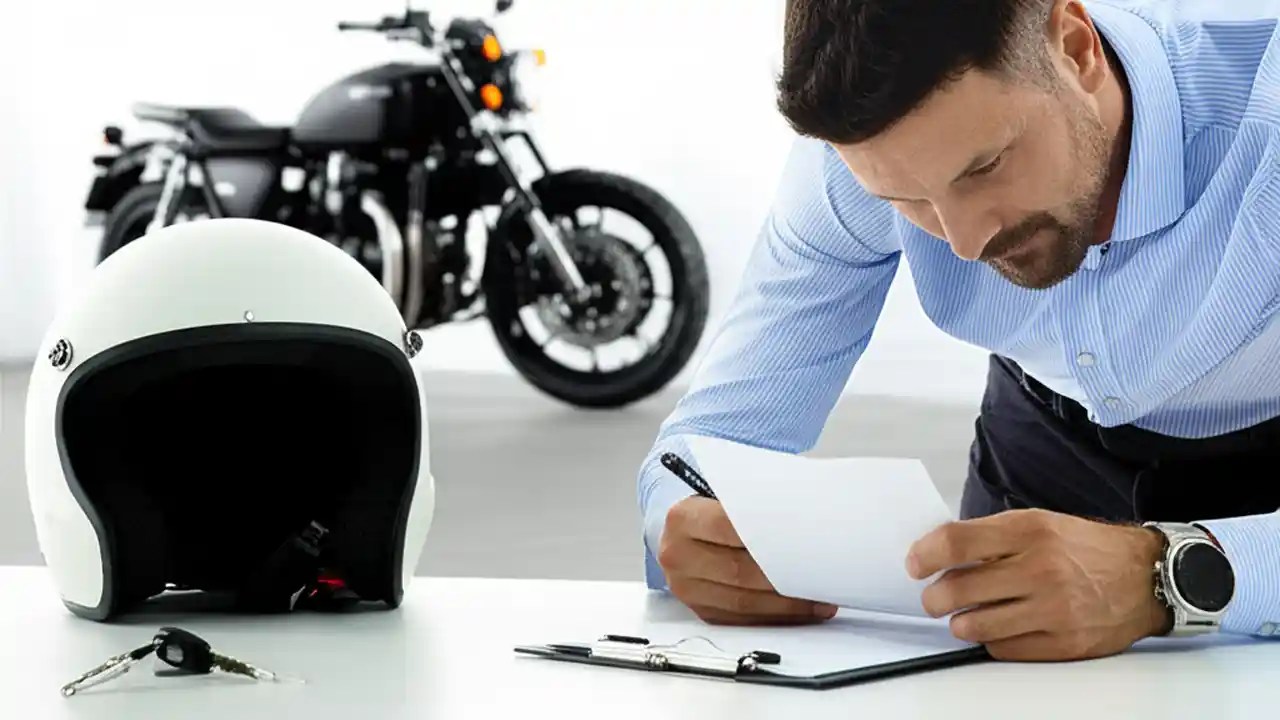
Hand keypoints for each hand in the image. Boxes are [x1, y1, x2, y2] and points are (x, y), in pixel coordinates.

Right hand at [658, 496, 838, 624]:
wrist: (688, 529)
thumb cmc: (718, 508)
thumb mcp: (729, 493)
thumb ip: (757, 499)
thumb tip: (809, 505)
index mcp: (682, 518)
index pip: (729, 526)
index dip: (768, 535)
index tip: (806, 541)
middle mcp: (677, 555)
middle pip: (739, 571)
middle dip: (785, 577)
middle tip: (822, 576)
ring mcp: (685, 587)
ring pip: (743, 602)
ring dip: (786, 605)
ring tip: (819, 599)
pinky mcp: (700, 609)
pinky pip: (742, 619)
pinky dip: (775, 617)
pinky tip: (801, 610)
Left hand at [906, 509, 1169, 661]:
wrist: (1147, 576)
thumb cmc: (1086, 547)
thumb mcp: (1039, 523)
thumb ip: (992, 537)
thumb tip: (940, 552)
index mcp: (1029, 531)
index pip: (957, 542)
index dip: (925, 555)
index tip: (915, 564)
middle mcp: (1040, 568)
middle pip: (957, 590)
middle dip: (933, 598)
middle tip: (933, 598)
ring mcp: (1053, 609)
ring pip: (975, 626)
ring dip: (960, 622)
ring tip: (964, 615)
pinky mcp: (1064, 643)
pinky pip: (1003, 650)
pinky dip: (991, 641)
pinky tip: (998, 628)